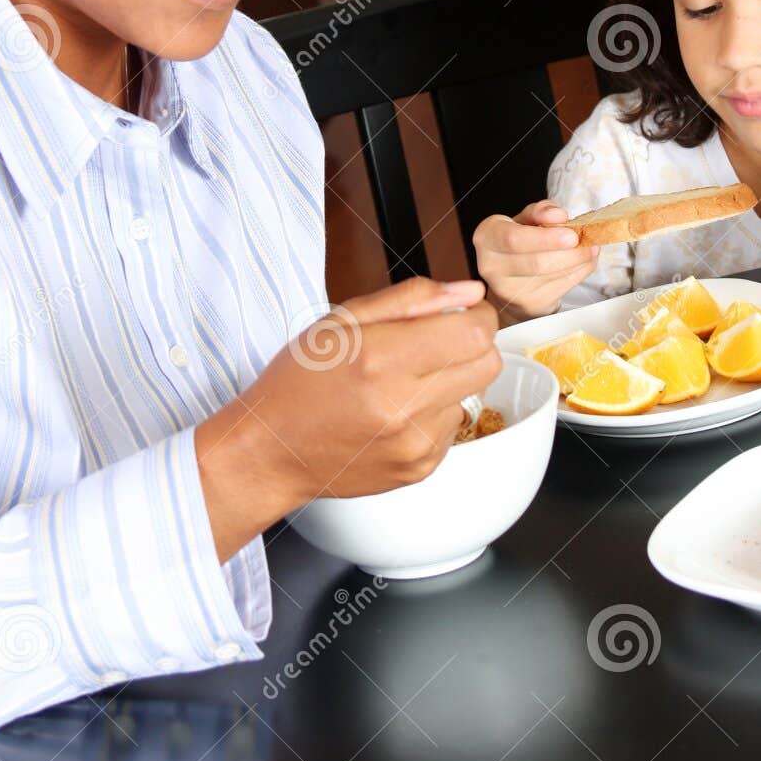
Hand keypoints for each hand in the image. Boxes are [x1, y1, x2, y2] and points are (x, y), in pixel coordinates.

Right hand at [196, 277, 501, 558]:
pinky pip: (453, 426)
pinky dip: (434, 412)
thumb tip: (470, 291)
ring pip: (472, 394)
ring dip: (449, 380)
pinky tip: (396, 410)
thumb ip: (413, 298)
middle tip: (436, 342)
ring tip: (402, 382)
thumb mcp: (343, 320)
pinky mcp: (421, 468)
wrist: (273, 451)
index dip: (476, 313)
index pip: (476, 331)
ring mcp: (416, 443)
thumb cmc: (300, 381)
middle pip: (488, 363)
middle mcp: (404, 406)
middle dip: (472, 343)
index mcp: (382, 358)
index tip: (460, 312)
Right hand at [473, 200, 599, 324]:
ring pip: (550, 276)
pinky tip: (585, 261)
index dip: (545, 238)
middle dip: (568, 252)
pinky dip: (580, 272)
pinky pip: (561, 287)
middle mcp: (491, 266)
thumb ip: (541, 211)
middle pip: (536, 262)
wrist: (511, 280)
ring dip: (578, 260)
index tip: (570, 234)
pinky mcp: (529, 304)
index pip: (513, 239)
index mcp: (487, 237)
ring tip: (590, 247)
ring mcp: (509, 290)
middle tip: (586, 241)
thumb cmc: (520, 243)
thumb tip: (557, 215)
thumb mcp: (525, 219)